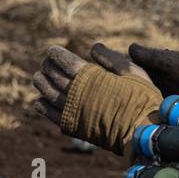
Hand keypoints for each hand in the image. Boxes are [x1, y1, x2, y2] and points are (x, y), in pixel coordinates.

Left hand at [32, 44, 161, 153]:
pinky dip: (43, 106)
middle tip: (45, 63)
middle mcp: (76, 93)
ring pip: (49, 94)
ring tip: (38, 77)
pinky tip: (40, 101)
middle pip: (54, 77)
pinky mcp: (72, 126)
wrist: (141, 130)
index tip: (51, 50)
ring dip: (41, 84)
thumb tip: (93, 47)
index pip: (65, 62)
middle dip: (47, 67)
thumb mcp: (132, 71)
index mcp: (90, 76)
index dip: (56, 55)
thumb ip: (111, 58)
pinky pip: (51, 115)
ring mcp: (72, 111)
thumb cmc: (141, 97)